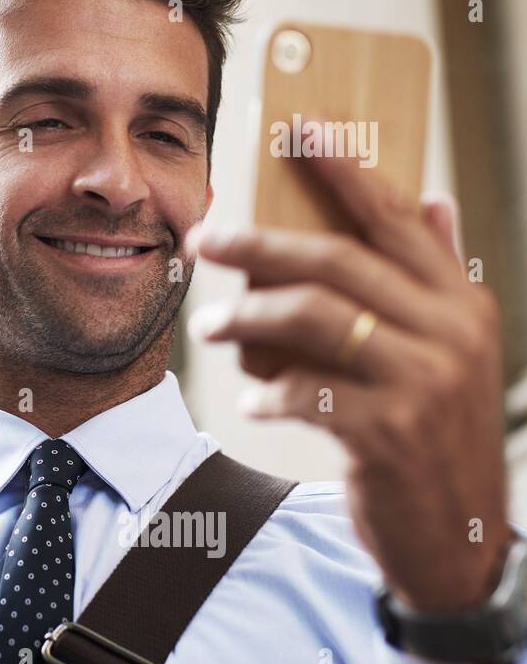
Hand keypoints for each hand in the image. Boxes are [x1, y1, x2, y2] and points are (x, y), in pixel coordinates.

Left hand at [184, 152, 510, 614]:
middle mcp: (450, 333)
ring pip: (312, 318)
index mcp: (460, 302)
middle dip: (259, 243)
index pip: (395, 217)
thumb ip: (438, 274)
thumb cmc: (433, 432)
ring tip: (210, 325)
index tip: (297, 128)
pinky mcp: (386, 434)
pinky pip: (302, 392)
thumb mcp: (451, 350)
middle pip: (338, 261)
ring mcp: (422, 383)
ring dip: (247, 316)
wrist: (456, 535)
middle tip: (203, 239)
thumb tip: (434, 196)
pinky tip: (253, 401)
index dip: (343, 168)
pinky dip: (266, 392)